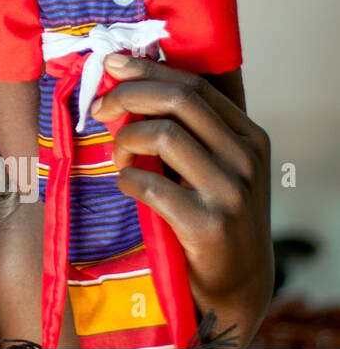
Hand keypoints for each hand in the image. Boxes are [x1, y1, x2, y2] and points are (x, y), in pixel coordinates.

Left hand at [90, 54, 272, 346]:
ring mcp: (231, 192)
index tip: (111, 66)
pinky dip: (127, 180)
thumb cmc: (213, 214)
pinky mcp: (208, 224)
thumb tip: (125, 83)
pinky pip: (150, 184)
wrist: (237, 282)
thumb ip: (186, 129)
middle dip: (127, 95)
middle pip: (178, 100)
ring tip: (119, 159)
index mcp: (249, 136)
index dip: (147, 70)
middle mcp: (246, 158)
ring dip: (125, 141)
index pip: (194, 85)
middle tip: (98, 108)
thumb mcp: (214, 165)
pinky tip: (127, 187)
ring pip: (162, 134)